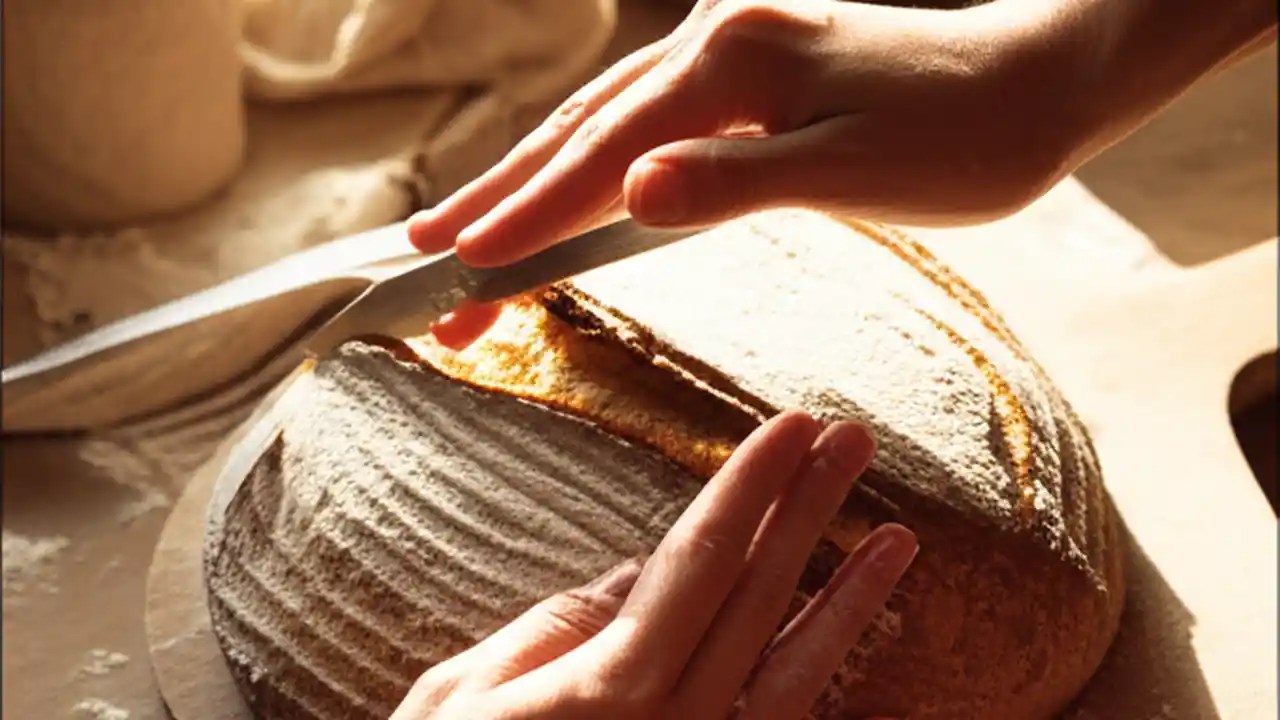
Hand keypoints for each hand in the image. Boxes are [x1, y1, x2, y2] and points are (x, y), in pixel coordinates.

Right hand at [390, 411, 917, 719]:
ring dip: (851, 600)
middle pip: (757, 598)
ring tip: (898, 536)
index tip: (791, 426)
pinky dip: (832, 697)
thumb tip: (636, 572)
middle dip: (806, 509)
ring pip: (796, 675)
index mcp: (608, 687)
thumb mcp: (462, 696)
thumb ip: (554, 628)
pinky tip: (874, 665)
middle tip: (851, 439)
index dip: (750, 487)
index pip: (699, 560)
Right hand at [411, 0, 1075, 347]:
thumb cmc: (967, 138)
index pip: (602, 152)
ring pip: (600, 119)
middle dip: (500, 200)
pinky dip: (585, 159)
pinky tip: (564, 186)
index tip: (456, 269)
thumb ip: (738, 179)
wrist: (1041, 82)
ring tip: (464, 229)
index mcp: (731, 61)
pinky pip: (639, 115)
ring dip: (528, 177)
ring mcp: (724, 46)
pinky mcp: (743, 66)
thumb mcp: (858, 171)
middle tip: (421, 262)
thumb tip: (629, 195)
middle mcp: (712, 38)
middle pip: (579, 129)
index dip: (526, 214)